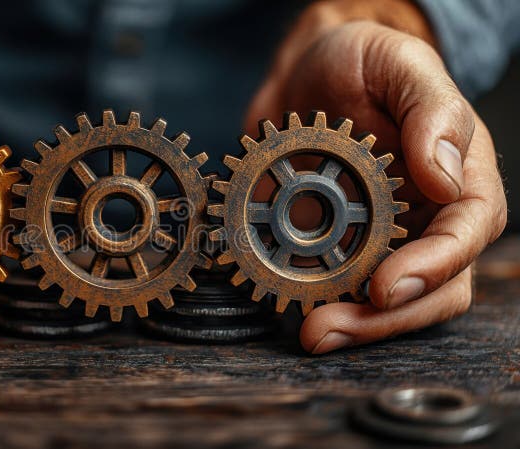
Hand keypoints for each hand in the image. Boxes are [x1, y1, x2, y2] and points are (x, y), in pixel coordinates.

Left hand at [248, 13, 506, 352]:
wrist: (307, 70)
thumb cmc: (361, 59)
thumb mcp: (398, 64)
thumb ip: (431, 113)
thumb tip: (445, 176)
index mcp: (458, 176)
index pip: (465, 234)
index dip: (432, 269)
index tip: (386, 286)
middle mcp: (428, 215)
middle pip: (432, 288)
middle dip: (386, 317)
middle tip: (332, 326)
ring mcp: (385, 236)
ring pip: (388, 302)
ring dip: (353, 324)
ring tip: (311, 331)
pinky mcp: (339, 244)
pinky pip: (338, 286)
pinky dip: (318, 303)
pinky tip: (288, 306)